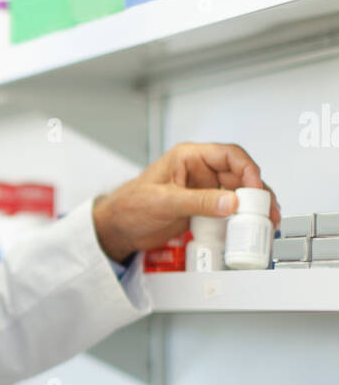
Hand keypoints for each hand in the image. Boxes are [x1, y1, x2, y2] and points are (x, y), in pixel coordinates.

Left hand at [91, 141, 280, 263]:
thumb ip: (198, 201)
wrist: (116, 229)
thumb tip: (230, 201)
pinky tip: (247, 229)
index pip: (228, 155)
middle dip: (257, 192)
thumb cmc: (129, 205)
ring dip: (252, 207)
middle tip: (268, 210)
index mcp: (189, 157)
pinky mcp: (203, 209)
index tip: (255, 188)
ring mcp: (203, 191)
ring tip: (265, 222)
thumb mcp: (164, 202)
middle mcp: (199, 172)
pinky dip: (240, 220)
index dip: (247, 169)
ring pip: (238, 194)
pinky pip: (228, 211)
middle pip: (239, 175)